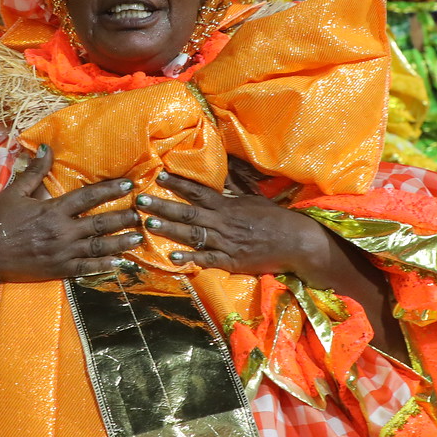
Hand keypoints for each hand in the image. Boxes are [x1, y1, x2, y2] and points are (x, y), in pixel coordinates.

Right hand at [0, 145, 142, 283]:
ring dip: (121, 241)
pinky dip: (105, 266)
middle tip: (144, 212)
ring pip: (98, 247)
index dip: (110, 190)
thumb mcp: (15, 192)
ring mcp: (62, 252)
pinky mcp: (59, 270)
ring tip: (139, 237)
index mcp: (53, 209)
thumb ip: (35, 172)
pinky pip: (87, 268)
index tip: (129, 185)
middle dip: (123, 217)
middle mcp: (62, 231)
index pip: (88, 197)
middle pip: (100, 223)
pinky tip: (120, 263)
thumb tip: (47, 148)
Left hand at [136, 171, 334, 280]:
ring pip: (192, 233)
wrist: (296, 242)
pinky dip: (190, 258)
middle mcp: (223, 221)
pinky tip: (172, 257)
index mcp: (228, 205)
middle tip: (140, 200)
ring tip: (147, 223)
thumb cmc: (274, 219)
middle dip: (162, 205)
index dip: (178, 183)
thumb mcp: (252, 199)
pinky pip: (207, 258)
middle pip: (188, 211)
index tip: (159, 176)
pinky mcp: (231, 260)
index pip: (198, 191)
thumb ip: (233, 190)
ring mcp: (226, 241)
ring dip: (169, 229)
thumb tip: (219, 176)